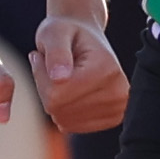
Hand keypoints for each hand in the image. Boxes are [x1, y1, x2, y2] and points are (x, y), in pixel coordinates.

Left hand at [32, 14, 129, 135]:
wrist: (85, 36)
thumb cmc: (67, 32)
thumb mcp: (54, 32)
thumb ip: (56, 52)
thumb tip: (60, 79)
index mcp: (106, 70)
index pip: (56, 96)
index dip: (40, 78)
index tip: (40, 57)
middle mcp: (118, 93)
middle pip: (60, 110)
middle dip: (46, 89)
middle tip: (50, 65)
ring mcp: (118, 108)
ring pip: (64, 120)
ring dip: (53, 100)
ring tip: (59, 76)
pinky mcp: (112, 118)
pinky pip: (72, 126)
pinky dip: (63, 111)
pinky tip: (69, 90)